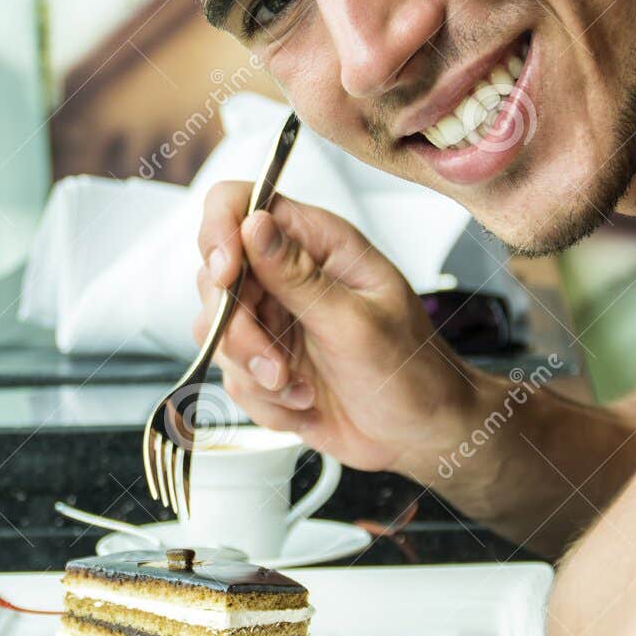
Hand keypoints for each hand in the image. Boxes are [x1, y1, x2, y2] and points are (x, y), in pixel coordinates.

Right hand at [194, 182, 480, 477]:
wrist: (421, 431)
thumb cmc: (412, 369)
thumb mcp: (356, 322)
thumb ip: (298, 277)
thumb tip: (253, 224)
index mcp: (318, 244)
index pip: (242, 203)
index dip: (220, 231)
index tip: (226, 275)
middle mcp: (288, 275)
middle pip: (215, 275)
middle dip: (237, 328)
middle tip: (276, 365)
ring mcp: (274, 319)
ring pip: (216, 331)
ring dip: (253, 371)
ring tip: (299, 387)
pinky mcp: (266, 360)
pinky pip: (233, 376)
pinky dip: (264, 399)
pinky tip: (304, 402)